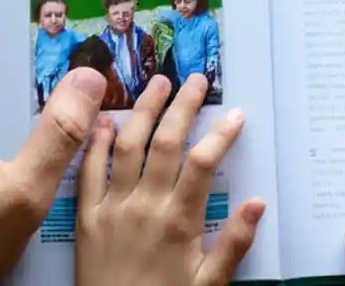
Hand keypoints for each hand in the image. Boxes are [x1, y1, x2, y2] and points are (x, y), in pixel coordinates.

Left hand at [76, 73, 264, 285]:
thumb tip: (258, 203)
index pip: (204, 162)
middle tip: (196, 79)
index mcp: (179, 220)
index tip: (236, 113)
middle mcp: (145, 205)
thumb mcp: (209, 284)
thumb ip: (234, 244)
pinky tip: (106, 121)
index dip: (222, 133)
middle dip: (184, 106)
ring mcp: (112, 208)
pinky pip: (89, 172)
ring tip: (157, 83)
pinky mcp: (86, 218)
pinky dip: (96, 143)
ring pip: (128, 146)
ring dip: (143, 110)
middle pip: (166, 142)